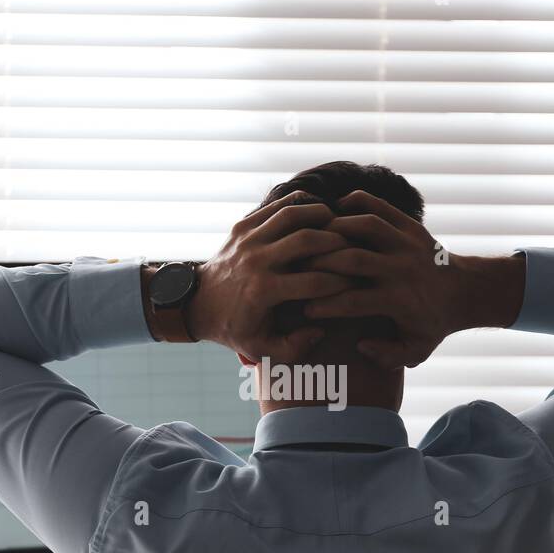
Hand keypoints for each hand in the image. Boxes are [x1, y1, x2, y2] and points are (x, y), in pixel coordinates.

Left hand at [188, 192, 354, 362]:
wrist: (198, 305)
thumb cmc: (235, 329)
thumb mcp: (261, 348)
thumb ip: (293, 347)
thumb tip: (320, 330)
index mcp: (264, 292)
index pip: (314, 282)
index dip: (341, 281)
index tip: (355, 281)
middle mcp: (256, 262)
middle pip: (306, 241)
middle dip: (336, 242)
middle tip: (351, 246)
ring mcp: (248, 240)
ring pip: (292, 215)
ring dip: (320, 215)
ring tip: (337, 221)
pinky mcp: (242, 227)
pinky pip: (275, 207)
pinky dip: (300, 204)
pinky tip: (316, 210)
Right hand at [301, 190, 521, 369]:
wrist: (465, 292)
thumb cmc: (432, 324)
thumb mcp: (416, 350)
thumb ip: (388, 356)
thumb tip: (361, 345)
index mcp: (399, 300)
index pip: (353, 302)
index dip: (325, 306)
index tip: (305, 309)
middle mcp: (402, 269)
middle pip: (353, 259)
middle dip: (321, 263)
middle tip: (297, 267)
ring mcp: (407, 243)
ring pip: (365, 226)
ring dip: (334, 228)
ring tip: (311, 236)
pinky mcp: (410, 225)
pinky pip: (378, 206)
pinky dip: (353, 202)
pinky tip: (333, 211)